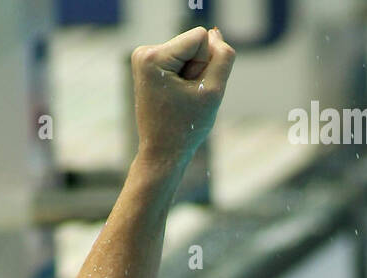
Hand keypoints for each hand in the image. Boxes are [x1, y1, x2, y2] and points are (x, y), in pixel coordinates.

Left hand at [131, 26, 235, 174]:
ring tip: (180, 100)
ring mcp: (144, 60)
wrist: (163, 155)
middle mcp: (144, 53)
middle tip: (185, 99)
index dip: (205, 65)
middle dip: (197, 70)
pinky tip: (176, 98)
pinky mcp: (149, 67)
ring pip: (189, 52)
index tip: (190, 91)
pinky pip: (181, 61)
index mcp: (153, 56)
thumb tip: (214, 33)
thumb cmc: (186, 128)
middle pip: (193, 43)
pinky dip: (184, 79)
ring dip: (192, 76)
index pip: (200, 37)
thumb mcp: (214, 90)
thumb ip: (223, 56)